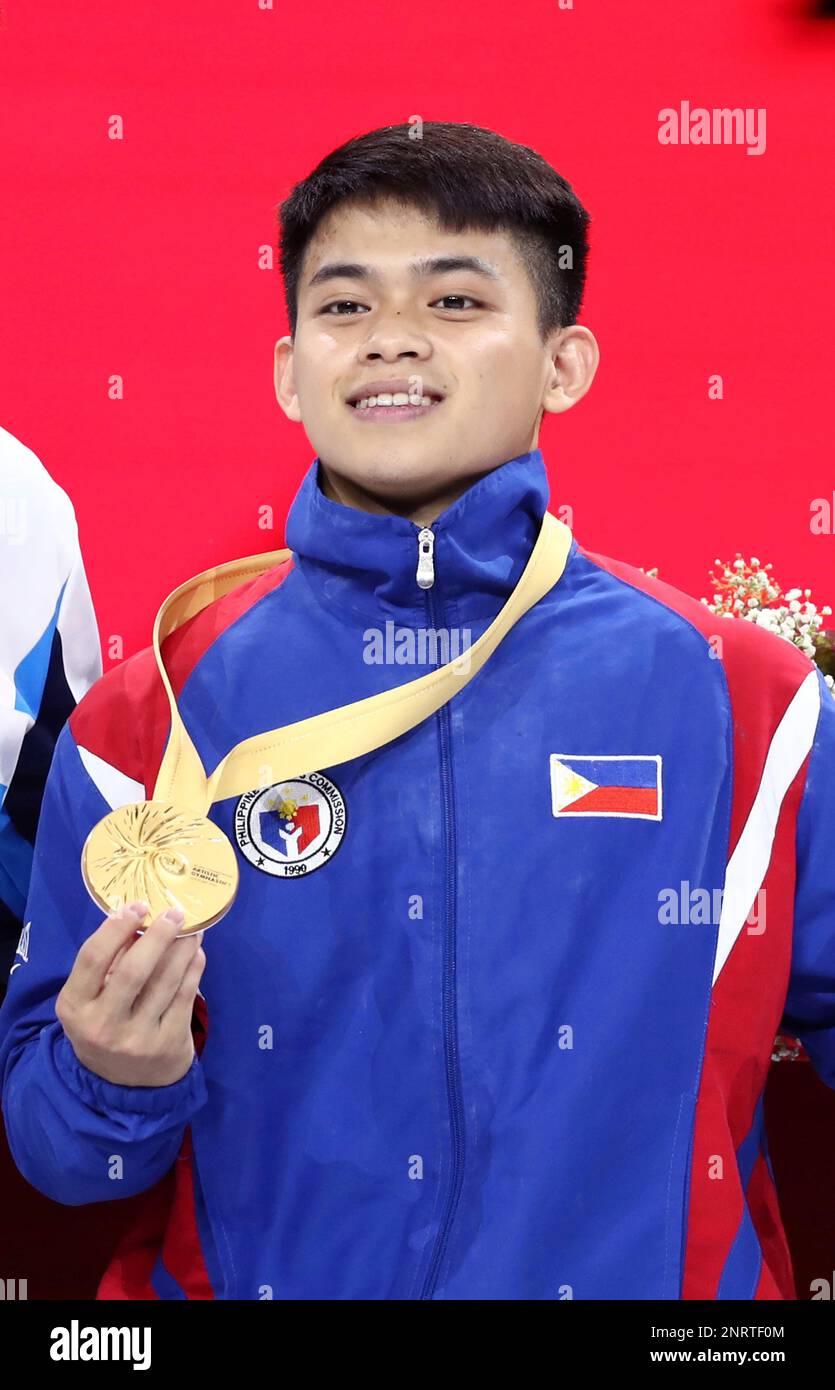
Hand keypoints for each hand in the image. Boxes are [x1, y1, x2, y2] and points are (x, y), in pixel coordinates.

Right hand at [55, 901, 205, 1087]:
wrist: (122, 1084)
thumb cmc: (105, 1023)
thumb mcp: (91, 999)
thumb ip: (108, 963)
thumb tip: (141, 919)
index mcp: (75, 1006)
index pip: (93, 959)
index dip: (116, 928)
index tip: (138, 905)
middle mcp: (102, 1024)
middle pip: (133, 970)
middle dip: (158, 936)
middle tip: (175, 912)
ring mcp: (136, 1038)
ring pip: (165, 982)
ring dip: (183, 948)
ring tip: (192, 928)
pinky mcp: (166, 1044)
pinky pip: (184, 997)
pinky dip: (193, 970)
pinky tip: (196, 953)